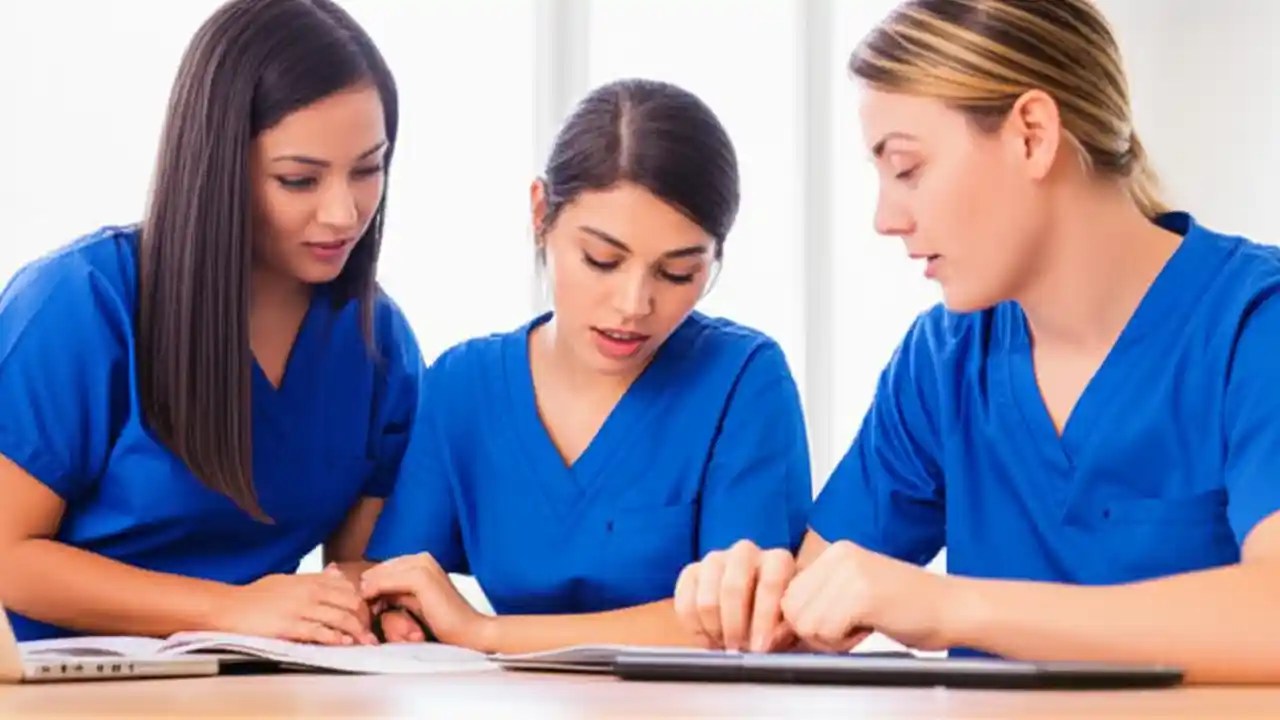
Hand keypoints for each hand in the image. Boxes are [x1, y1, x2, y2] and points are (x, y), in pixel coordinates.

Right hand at [221, 564, 376, 645]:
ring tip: (364, 641)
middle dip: (364, 618)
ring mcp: (301, 608)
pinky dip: (336, 638)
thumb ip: (313, 579)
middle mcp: (309, 591)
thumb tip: (336, 573)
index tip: (367, 613)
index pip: (348, 587)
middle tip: (368, 631)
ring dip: (356, 631)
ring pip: (340, 617)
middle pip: (351, 602)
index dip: (362, 601)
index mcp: (310, 580)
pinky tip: (344, 643)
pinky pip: (320, 632)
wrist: (229, 606)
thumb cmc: (256, 596)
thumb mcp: (288, 580)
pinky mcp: (290, 626)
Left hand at [359, 553, 490, 649]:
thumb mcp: (413, 603)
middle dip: (368, 584)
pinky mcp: (422, 578)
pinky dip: (376, 590)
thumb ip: (394, 593)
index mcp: (422, 561)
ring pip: (382, 572)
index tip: (364, 601)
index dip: (372, 582)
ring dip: (369, 588)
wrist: (469, 632)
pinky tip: (369, 600)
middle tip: (361, 604)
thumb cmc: (443, 622)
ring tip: (364, 605)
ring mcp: (423, 566)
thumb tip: (367, 591)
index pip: (384, 567)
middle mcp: (423, 558)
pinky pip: (388, 580)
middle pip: (380, 567)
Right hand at [673, 540, 798, 651]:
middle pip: (733, 587)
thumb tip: (765, 642)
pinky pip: (685, 605)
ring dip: (716, 630)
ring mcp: (715, 560)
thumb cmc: (779, 624)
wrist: (756, 621)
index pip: (770, 583)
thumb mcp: (791, 628)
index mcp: (778, 560)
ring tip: (726, 647)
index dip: (764, 619)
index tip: (760, 648)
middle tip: (738, 650)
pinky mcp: (691, 573)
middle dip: (734, 626)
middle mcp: (745, 553)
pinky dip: (696, 629)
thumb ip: (784, 632)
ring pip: (707, 599)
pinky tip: (710, 640)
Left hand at [781, 540, 953, 651]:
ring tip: (862, 625)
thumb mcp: (855, 594)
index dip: (806, 620)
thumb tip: (779, 629)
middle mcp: (838, 555)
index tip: (833, 626)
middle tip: (850, 628)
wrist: (954, 608)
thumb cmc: (909, 608)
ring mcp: (849, 571)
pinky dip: (844, 642)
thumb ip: (819, 602)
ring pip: (804, 621)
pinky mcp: (860, 593)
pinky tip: (870, 627)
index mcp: (835, 552)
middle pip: (790, 608)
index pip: (789, 593)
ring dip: (829, 637)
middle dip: (815, 630)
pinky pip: (825, 631)